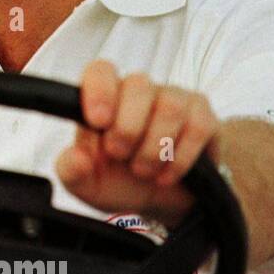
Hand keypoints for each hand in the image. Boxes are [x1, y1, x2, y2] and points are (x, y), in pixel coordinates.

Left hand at [55, 60, 220, 226]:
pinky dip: (180, 158)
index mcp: (105, 100)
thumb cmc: (119, 182)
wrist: (162, 202)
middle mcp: (139, 93)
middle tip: (120, 156)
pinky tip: (167, 175)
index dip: (100, 89)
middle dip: (128, 127)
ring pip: (170, 106)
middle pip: (138, 84)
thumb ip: (71, 171)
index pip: (101, 71)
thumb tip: (75, 157)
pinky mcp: (203, 118)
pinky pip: (198, 127)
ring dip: (154, 147)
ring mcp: (174, 100)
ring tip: (143, 171)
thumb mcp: (87, 185)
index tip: (98, 122)